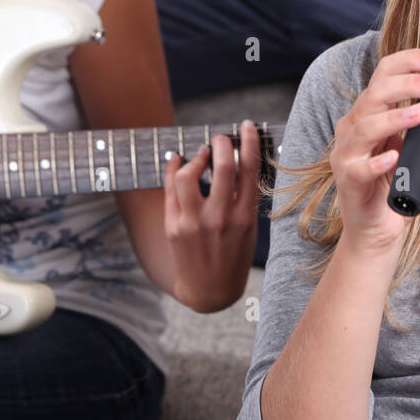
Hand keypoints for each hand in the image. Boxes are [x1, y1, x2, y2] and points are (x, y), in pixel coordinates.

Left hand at [163, 121, 260, 311]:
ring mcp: (194, 223)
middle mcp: (220, 218)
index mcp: (245, 217)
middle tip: (220, 139)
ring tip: (201, 154)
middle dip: (221, 143)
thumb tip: (240, 157)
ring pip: (189, 175)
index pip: (249, 169)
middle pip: (222, 165)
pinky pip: (170, 188)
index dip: (248, 141)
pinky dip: (173, 168)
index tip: (246, 126)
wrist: (209, 292)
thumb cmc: (233, 255)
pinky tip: (177, 160)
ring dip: (196, 157)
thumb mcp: (249, 228)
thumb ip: (245, 196)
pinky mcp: (173, 226)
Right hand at [330, 49, 419, 255]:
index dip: (407, 62)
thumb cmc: (393, 184)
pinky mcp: (348, 181)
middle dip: (407, 84)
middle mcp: (351, 128)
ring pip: (364, 127)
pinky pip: (360, 169)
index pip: (382, 75)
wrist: (375, 230)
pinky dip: (377, 161)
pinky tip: (395, 156)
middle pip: (373, 94)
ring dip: (395, 117)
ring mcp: (346, 154)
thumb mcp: (413, 150)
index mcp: (366, 113)